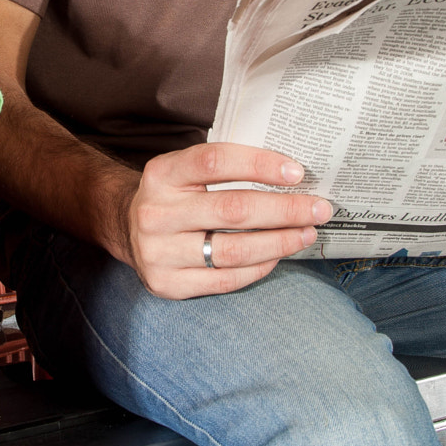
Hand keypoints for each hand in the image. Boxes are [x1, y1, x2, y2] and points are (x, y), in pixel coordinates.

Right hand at [118, 143, 332, 298]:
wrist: (125, 228)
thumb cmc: (174, 195)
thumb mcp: (184, 170)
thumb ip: (225, 168)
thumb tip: (290, 174)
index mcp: (162, 174)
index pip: (216, 162)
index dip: (260, 165)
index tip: (297, 172)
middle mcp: (156, 212)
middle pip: (233, 210)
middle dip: (285, 210)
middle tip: (320, 208)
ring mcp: (158, 252)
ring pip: (234, 249)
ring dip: (280, 242)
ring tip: (306, 233)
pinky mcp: (167, 283)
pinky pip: (225, 279)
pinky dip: (259, 267)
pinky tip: (278, 255)